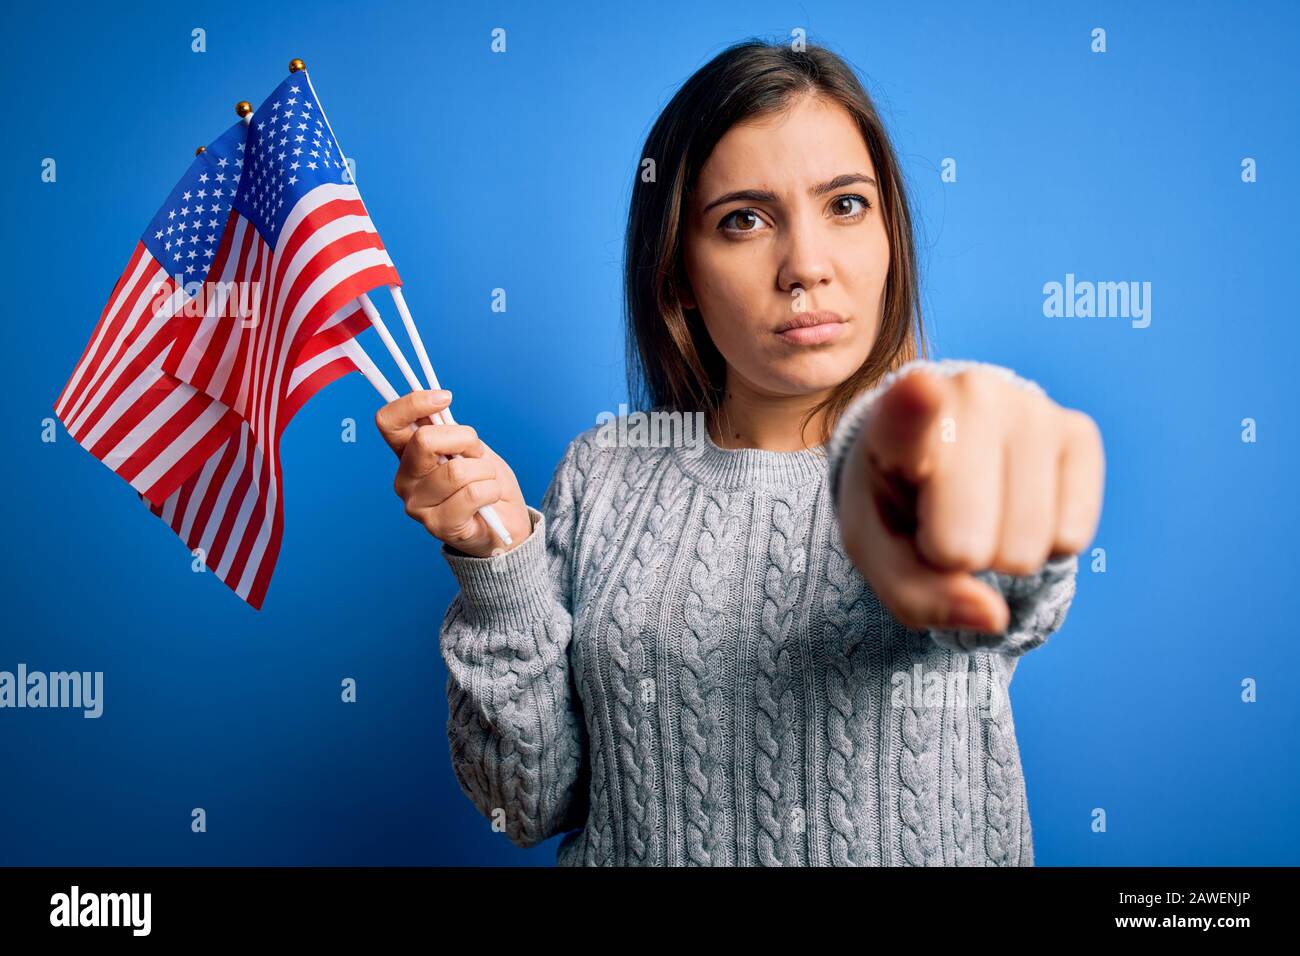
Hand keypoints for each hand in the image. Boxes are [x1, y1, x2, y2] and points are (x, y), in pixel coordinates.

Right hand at [374, 389, 532, 557]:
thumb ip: (448, 428)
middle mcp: (405, 479)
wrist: (505, 521)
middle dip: (465, 439)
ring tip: (486, 481)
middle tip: (476, 454)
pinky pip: (472, 494)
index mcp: (408, 454)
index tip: (445, 398)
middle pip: (424, 440)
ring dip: (484, 471)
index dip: (412, 403)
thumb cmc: (485, 481)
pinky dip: (491, 490)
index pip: (388, 422)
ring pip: (457, 470)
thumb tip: (438, 402)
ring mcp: (418, 505)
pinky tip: (489, 499)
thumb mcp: (469, 447)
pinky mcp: (437, 526)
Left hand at [836, 368, 1103, 633]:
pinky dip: (1045, 543)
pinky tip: (1016, 502)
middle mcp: (969, 395)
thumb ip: (916, 596)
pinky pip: (1071, 537)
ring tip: (976, 506)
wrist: (938, 463)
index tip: (920, 390)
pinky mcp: (1078, 430)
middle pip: (970, 546)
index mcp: (894, 418)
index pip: (909, 409)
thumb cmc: (896, 505)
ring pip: (1027, 548)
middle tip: (940, 517)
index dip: (916, 405)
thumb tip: (992, 616)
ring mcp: (1030, 408)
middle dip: (957, 557)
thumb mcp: (877, 554)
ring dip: (1000, 551)